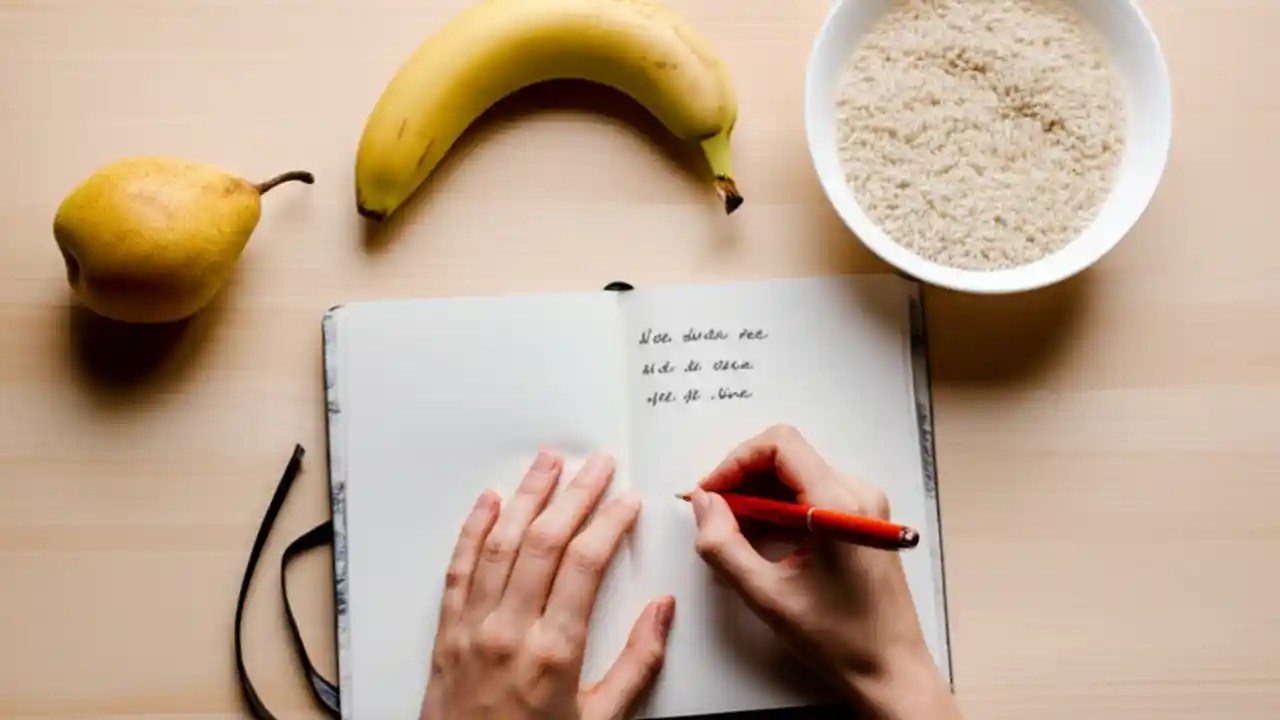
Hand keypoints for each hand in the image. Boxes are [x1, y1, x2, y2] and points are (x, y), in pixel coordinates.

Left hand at [422, 451, 674, 719]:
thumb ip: (637, 664)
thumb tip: (663, 611)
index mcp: (553, 652)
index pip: (584, 563)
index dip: (608, 523)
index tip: (626, 500)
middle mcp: (508, 630)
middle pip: (544, 540)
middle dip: (575, 494)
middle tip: (597, 463)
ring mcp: (471, 627)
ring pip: (500, 542)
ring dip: (526, 495)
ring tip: (547, 462)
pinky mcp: (445, 632)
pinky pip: (459, 568)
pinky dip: (473, 529)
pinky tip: (488, 502)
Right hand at [690, 426, 960, 719]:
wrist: (890, 670)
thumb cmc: (840, 639)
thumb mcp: (766, 595)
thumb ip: (723, 546)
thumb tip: (703, 504)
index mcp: (839, 504)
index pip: (780, 444)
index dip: (736, 461)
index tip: (710, 493)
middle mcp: (857, 492)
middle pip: (786, 456)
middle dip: (742, 480)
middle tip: (713, 515)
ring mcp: (863, 504)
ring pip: (795, 474)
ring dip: (758, 495)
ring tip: (733, 533)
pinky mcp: (861, 518)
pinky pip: (810, 493)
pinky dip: (778, 508)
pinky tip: (760, 539)